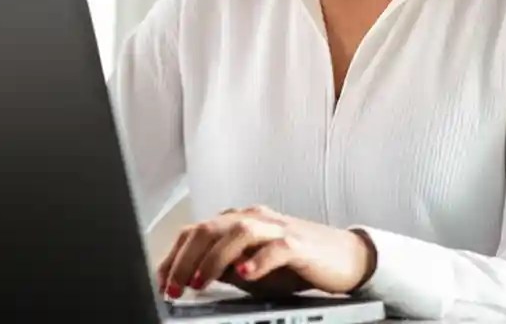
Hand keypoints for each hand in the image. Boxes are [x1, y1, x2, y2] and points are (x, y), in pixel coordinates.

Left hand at [156, 205, 376, 299]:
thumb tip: (192, 275)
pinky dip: (256, 261)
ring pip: (237, 232)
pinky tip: (244, 275)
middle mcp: (255, 218)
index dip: (174, 255)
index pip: (197, 231)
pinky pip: (275, 248)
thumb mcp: (252, 268)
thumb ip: (225, 267)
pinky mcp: (299, 244)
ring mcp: (277, 228)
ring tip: (199, 282)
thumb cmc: (297, 262)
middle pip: (210, 228)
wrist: (345, 258)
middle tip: (174, 286)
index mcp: (239, 221)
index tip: (161, 281)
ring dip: (213, 259)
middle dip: (186, 258)